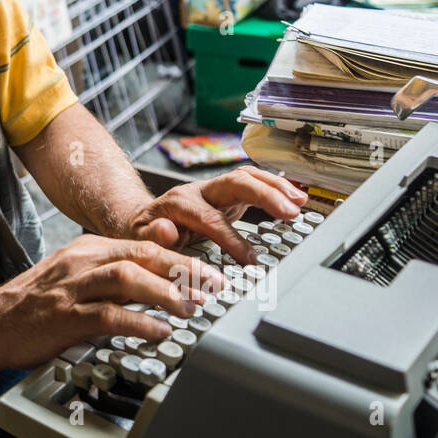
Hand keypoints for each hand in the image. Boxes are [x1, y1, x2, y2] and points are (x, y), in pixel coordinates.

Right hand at [0, 234, 227, 370]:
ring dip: (166, 293)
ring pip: (127, 278)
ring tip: (193, 308)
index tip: (210, 272)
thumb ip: (111, 278)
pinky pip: (108, 315)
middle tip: (215, 286)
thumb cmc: (33, 306)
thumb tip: (156, 285)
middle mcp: (82, 262)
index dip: (182, 258)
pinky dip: (138, 322)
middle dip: (184, 270)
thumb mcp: (75, 280)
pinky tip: (158, 331)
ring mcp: (72, 288)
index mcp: (87, 250)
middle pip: (142, 255)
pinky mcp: (64, 316)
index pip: (143, 246)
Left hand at [126, 165, 307, 264]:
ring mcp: (215, 191)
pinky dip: (275, 188)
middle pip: (235, 183)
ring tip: (300, 202)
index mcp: (179, 203)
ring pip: (248, 177)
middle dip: (264, 195)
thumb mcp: (138, 239)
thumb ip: (152, 237)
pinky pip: (254, 185)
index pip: (211, 218)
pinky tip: (295, 197)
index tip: (249, 260)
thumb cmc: (141, 234)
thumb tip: (168, 231)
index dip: (231, 238)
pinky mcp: (228, 196)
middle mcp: (200, 191)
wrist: (141, 221)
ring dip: (275, 187)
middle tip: (290, 212)